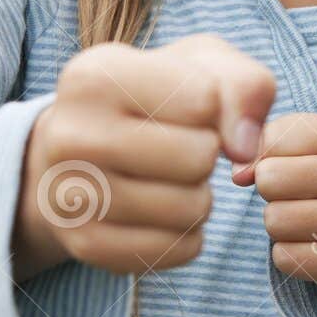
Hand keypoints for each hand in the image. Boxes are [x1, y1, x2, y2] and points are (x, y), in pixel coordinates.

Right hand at [12, 34, 275, 281]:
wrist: (78, 147)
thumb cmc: (151, 98)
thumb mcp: (198, 66)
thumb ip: (243, 85)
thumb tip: (246, 148)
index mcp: (93, 76)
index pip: (203, 101)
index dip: (216, 109)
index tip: (190, 110)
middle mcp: (70, 135)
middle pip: (197, 158)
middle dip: (206, 156)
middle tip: (181, 150)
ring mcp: (70, 196)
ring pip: (190, 209)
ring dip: (200, 197)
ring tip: (173, 180)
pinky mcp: (85, 244)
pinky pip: (178, 250)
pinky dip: (187, 234)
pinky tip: (164, 213)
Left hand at [231, 113, 316, 299]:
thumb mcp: (304, 144)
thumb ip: (262, 142)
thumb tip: (239, 175)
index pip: (272, 139)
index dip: (270, 157)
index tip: (298, 166)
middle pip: (269, 179)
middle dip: (273, 192)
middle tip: (301, 198)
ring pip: (274, 221)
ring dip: (280, 226)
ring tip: (310, 221)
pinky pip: (285, 257)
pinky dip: (289, 255)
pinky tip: (316, 246)